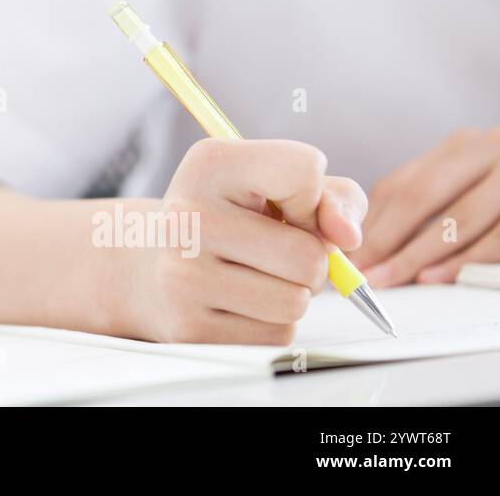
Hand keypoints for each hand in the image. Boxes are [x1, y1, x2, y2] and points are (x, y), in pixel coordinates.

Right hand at [123, 139, 365, 344]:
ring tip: (256, 276)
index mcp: (208, 164)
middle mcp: (187, 216)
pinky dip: (271, 324)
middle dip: (310, 260)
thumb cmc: (231, 221)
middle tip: (272, 252)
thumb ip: (332, 197)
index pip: (303, 171)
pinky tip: (238, 303)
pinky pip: (275, 335)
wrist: (150, 267)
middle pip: (309, 255)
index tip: (287, 207)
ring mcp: (182, 275)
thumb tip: (348, 237)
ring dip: (292, 294)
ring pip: (295, 301)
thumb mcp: (276, 188)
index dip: (313, 197)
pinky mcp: (188, 327)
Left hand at [350, 128, 499, 286]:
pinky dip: (470, 258)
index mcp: (463, 148)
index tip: (345, 255)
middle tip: (362, 275)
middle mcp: (489, 151)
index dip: (371, 223)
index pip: (403, 185)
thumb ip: (430, 200)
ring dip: (423, 254)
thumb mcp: (469, 180)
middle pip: (423, 196)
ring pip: (462, 216)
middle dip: (388, 240)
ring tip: (395, 280)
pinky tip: (443, 276)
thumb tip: (371, 241)